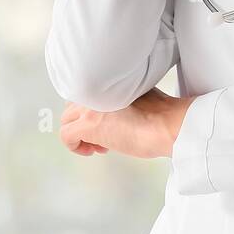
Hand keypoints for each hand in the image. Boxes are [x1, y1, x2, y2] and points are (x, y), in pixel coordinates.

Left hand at [59, 88, 194, 159]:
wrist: (168, 125)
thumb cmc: (162, 116)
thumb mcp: (139, 97)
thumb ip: (122, 99)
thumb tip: (117, 113)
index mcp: (108, 82)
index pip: (85, 92)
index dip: (91, 111)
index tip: (104, 123)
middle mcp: (95, 91)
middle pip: (72, 106)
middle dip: (83, 123)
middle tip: (102, 137)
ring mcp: (89, 107)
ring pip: (66, 120)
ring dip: (79, 135)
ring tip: (99, 146)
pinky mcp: (87, 126)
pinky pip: (66, 136)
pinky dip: (75, 146)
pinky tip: (92, 151)